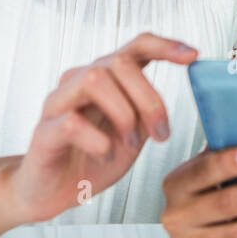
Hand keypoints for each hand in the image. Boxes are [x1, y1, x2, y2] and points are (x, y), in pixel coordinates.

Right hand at [7, 33, 198, 224]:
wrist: (53, 192)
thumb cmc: (95, 158)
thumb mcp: (135, 134)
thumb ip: (150, 112)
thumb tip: (182, 99)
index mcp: (107, 79)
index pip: (135, 46)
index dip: (165, 45)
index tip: (193, 55)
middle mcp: (80, 80)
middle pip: (120, 62)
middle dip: (149, 98)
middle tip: (160, 134)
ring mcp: (59, 103)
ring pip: (95, 79)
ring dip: (123, 114)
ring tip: (129, 144)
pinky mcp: (43, 131)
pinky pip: (72, 122)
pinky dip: (99, 141)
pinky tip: (106, 156)